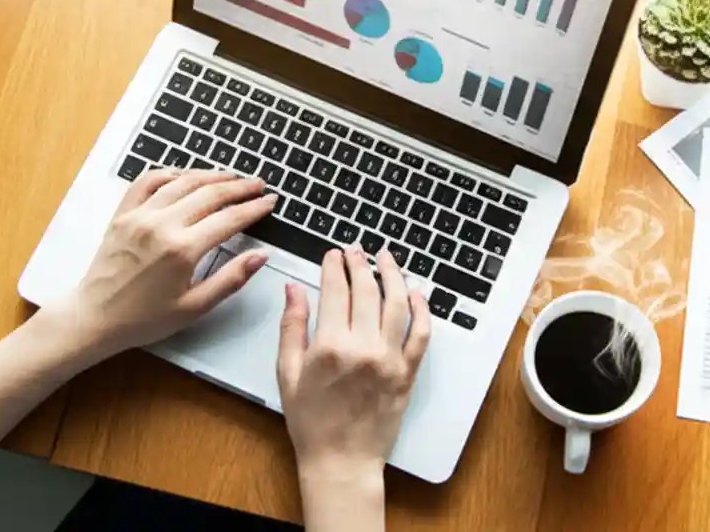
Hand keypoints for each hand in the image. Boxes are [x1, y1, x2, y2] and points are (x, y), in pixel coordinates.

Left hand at [40, 167, 276, 360]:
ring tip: (230, 176)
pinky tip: (185, 175)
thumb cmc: (144, 319)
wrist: (95, 318)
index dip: (254, 208)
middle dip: (239, 186)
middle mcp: (161, 225)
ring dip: (210, 175)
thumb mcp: (195, 307)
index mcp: (182, 250)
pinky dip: (170, 173)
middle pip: (210, 193)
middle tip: (257, 184)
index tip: (269, 201)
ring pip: (182, 181)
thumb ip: (231, 278)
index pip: (229, 219)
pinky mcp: (123, 214)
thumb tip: (261, 255)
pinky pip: (148, 181)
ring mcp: (140, 215)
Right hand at [277, 246, 430, 483]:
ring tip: (386, 258)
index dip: (334, 266)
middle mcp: (363, 347)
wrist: (341, 460)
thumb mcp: (287, 372)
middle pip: (367, 290)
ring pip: (398, 303)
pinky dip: (422, 309)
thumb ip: (292, 326)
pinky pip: (421, 333)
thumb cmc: (311, 422)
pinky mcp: (408, 372)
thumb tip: (293, 289)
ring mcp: (390, 359)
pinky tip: (416, 293)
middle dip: (360, 263)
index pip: (335, 290)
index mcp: (330, 346)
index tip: (333, 254)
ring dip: (393, 275)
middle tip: (356, 250)